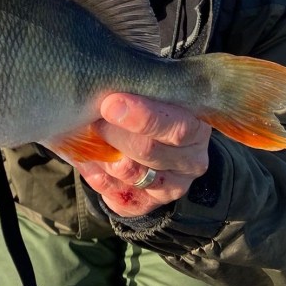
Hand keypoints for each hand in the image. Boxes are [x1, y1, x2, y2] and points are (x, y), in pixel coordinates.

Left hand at [73, 94, 210, 217]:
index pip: (176, 126)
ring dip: (103, 154)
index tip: (110, 104)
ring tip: (88, 135)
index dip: (142, 116)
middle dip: (113, 133)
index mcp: (196, 127)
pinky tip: (90, 161)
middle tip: (93, 117)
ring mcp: (173, 186)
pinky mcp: (151, 203)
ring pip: (131, 174)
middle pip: (148, 151)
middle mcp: (191, 161)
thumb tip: (104, 81)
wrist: (159, 135)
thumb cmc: (152, 103)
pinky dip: (98, 178)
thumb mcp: (154, 90)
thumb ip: (137, 86)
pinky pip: (120, 197)